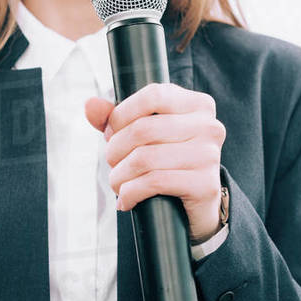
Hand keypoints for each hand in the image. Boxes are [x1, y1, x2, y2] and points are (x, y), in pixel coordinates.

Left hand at [84, 82, 225, 242]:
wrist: (195, 205)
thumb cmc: (166, 163)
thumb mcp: (143, 136)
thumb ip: (116, 118)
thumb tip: (90, 105)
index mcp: (198, 105)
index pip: (153, 95)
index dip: (122, 115)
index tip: (111, 133)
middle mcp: (209, 126)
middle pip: (143, 129)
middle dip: (115, 150)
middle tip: (112, 164)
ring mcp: (210, 156)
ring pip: (145, 158)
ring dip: (119, 176)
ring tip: (116, 184)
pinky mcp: (205, 185)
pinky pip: (154, 182)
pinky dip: (130, 192)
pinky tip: (126, 200)